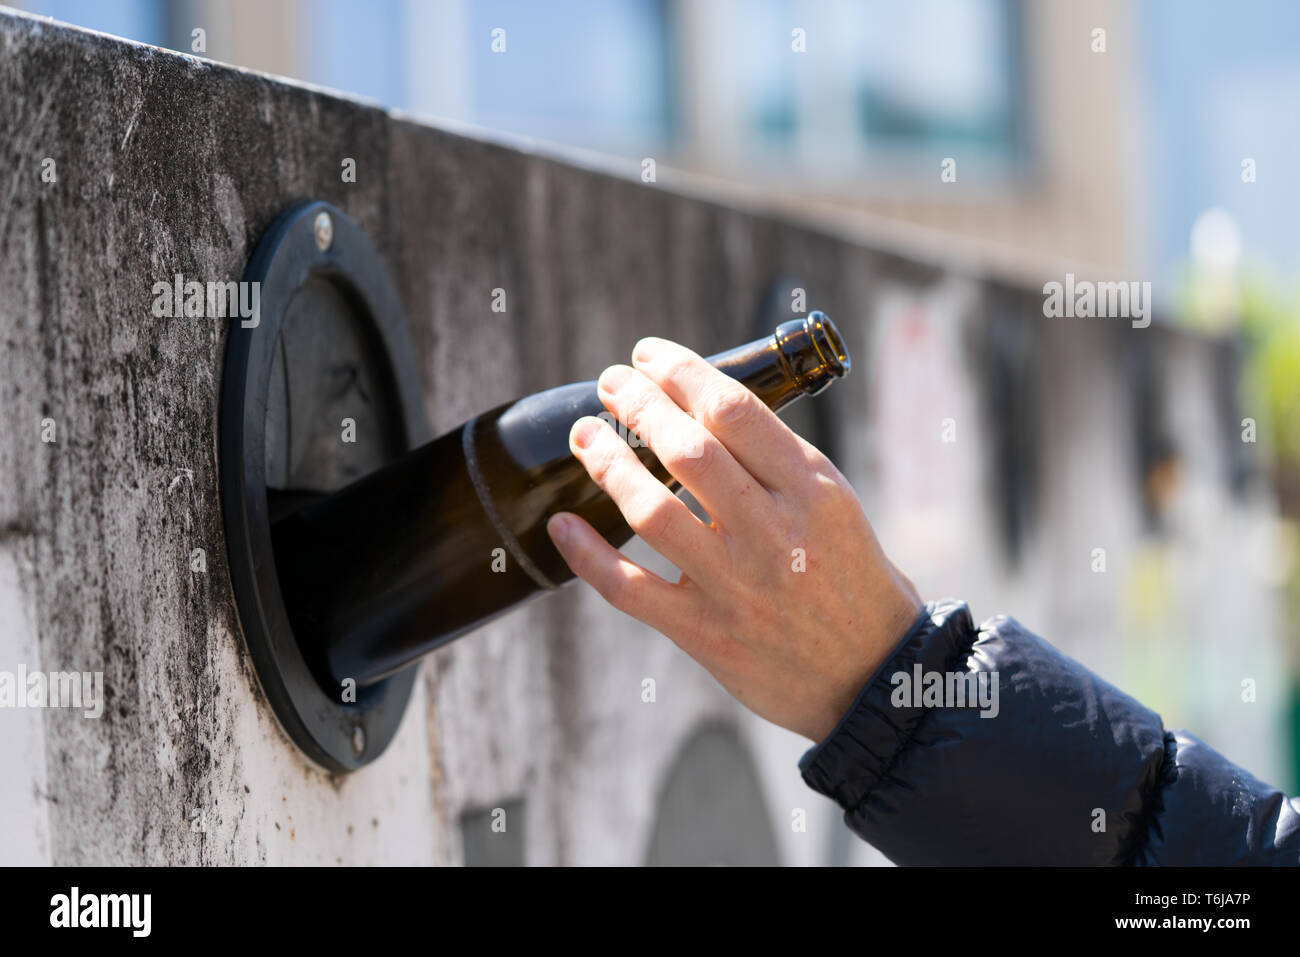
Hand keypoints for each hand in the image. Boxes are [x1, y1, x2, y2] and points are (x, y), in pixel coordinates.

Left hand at [545, 336, 922, 742]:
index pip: (734, 411)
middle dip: (638, 404)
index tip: (649, 355)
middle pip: (687, 449)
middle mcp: (773, 532)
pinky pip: (630, 589)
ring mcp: (736, 586)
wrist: (873, 678)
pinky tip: (561, 525)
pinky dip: (587, 555)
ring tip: (584, 434)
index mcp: (812, 490)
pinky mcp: (706, 634)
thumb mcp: (836, 505)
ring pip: (652, 511)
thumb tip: (703, 408)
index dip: (681, 372)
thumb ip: (777, 463)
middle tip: (611, 382)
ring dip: (607, 464)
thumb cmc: (852, 580)